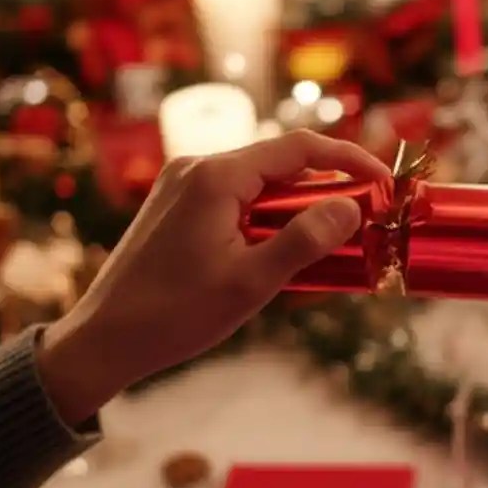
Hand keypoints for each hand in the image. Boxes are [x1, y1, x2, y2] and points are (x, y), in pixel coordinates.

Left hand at [38, 131, 389, 422]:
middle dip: (326, 186)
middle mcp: (196, 167)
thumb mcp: (251, 282)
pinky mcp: (175, 205)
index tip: (383, 180)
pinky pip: (237, 197)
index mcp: (215, 176)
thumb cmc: (174, 315)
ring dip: (297, 205)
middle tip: (364, 218)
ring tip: (328, 242)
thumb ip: (305, 240)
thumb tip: (350, 208)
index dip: (348, 158)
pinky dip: (268, 215)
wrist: (104, 340)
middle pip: (280, 162)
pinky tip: (283, 249)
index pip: (298, 148)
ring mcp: (182, 184)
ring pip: (259, 181)